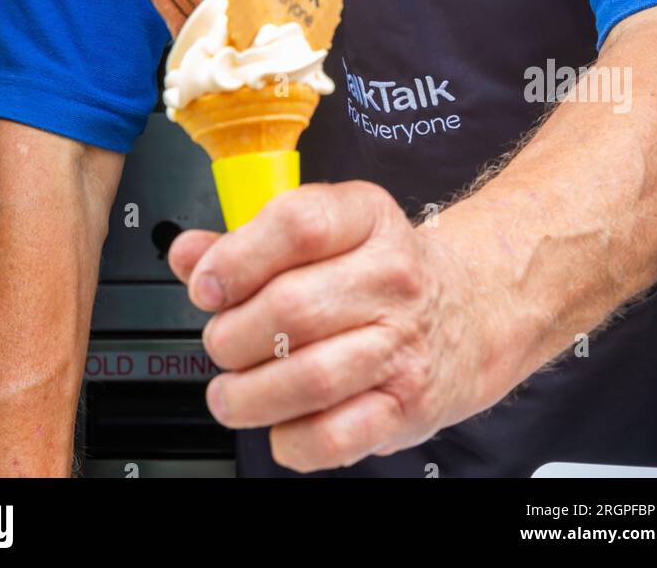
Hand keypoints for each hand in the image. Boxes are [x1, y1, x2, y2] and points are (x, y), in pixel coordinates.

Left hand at [167, 182, 502, 472]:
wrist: (469, 311)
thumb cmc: (378, 272)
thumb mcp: (324, 234)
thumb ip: (247, 242)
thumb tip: (188, 255)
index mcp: (367, 218)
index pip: (298, 225)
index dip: (237, 258)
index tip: (207, 285)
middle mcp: (392, 278)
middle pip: (291, 308)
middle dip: (232, 335)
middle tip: (221, 343)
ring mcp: (403, 344)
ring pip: (308, 377)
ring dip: (249, 394)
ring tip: (230, 393)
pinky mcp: (406, 405)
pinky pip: (335, 436)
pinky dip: (290, 439)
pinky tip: (278, 424)